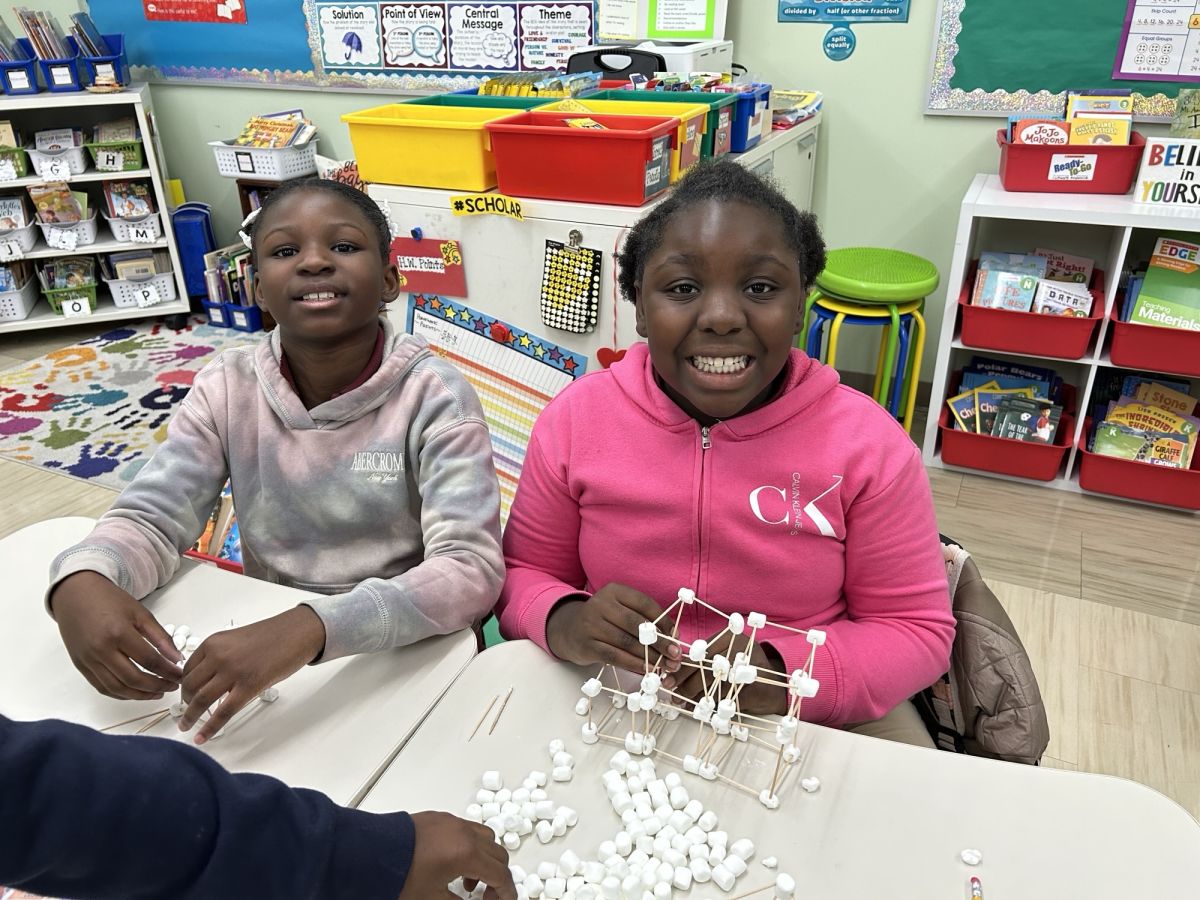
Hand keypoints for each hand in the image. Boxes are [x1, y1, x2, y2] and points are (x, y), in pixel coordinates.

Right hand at [50, 571, 182, 700]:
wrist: (76, 595)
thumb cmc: (110, 601)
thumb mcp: (141, 613)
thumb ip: (161, 637)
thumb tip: (177, 659)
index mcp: (119, 633)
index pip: (149, 660)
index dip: (168, 671)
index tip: (181, 675)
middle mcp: (101, 650)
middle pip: (133, 678)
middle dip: (157, 686)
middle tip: (173, 685)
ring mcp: (88, 660)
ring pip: (117, 688)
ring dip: (140, 695)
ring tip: (158, 692)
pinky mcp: (81, 666)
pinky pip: (102, 687)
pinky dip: (121, 694)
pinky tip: (136, 692)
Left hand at [178, 605, 324, 743]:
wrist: (297, 633)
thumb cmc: (273, 636)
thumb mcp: (237, 640)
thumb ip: (220, 656)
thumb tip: (211, 679)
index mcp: (213, 643)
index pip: (187, 669)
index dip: (183, 686)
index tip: (186, 695)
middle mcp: (218, 656)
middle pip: (190, 686)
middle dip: (185, 702)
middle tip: (188, 712)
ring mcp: (232, 671)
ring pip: (200, 700)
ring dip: (190, 717)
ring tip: (187, 726)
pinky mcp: (248, 686)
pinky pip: (223, 712)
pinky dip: (210, 728)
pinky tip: (202, 737)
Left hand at [399, 811, 514, 899]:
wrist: (370, 852)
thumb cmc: (398, 874)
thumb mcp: (432, 898)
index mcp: (466, 854)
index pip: (500, 875)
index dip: (506, 893)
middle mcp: (464, 833)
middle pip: (498, 854)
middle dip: (497, 877)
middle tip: (486, 896)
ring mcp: (452, 822)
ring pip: (485, 838)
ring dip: (485, 859)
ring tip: (467, 881)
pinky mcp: (440, 818)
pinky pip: (467, 829)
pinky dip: (471, 846)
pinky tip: (453, 863)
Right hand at [545, 584, 680, 685]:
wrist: (568, 630)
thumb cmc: (604, 621)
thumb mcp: (620, 610)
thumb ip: (643, 618)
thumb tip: (673, 636)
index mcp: (614, 590)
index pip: (644, 603)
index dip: (663, 621)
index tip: (677, 636)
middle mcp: (601, 604)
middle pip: (637, 624)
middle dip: (660, 642)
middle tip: (676, 656)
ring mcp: (591, 624)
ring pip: (626, 642)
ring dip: (649, 657)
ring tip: (665, 666)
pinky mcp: (587, 644)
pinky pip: (615, 656)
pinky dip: (633, 664)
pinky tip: (647, 670)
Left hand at [673, 629, 788, 715]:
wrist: (776, 687)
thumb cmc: (743, 671)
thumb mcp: (724, 658)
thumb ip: (703, 661)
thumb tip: (673, 671)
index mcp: (730, 636)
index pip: (700, 652)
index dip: (682, 666)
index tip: (667, 676)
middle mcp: (739, 647)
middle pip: (704, 666)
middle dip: (684, 680)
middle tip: (671, 690)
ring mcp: (747, 666)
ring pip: (713, 682)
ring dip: (694, 694)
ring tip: (682, 701)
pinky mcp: (752, 686)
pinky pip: (725, 696)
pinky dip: (711, 704)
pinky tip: (701, 709)